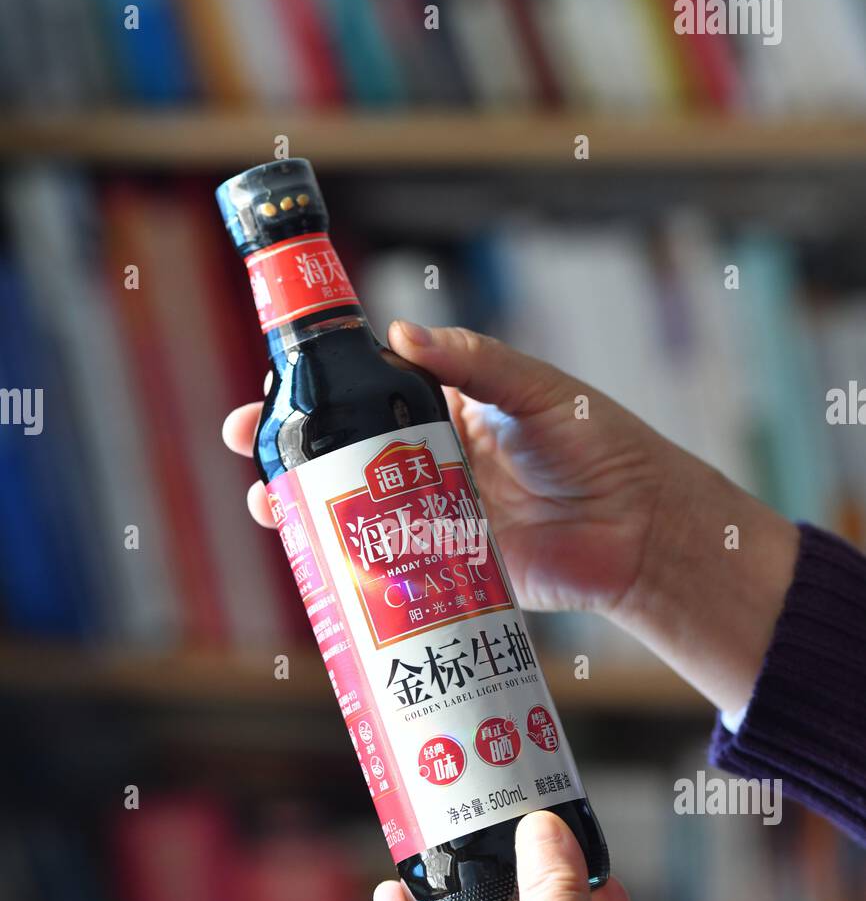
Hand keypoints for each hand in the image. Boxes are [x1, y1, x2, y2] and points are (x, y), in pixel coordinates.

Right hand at [222, 321, 798, 711]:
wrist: (641, 529)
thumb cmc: (598, 444)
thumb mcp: (535, 389)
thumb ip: (472, 362)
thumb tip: (398, 332)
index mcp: (449, 410)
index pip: (367, 392)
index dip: (316, 390)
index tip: (270, 388)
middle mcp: (433, 463)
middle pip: (345, 455)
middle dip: (292, 453)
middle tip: (249, 449)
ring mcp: (436, 518)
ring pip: (356, 512)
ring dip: (307, 509)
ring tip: (269, 507)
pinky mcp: (448, 568)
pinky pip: (391, 566)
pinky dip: (351, 565)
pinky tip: (315, 560)